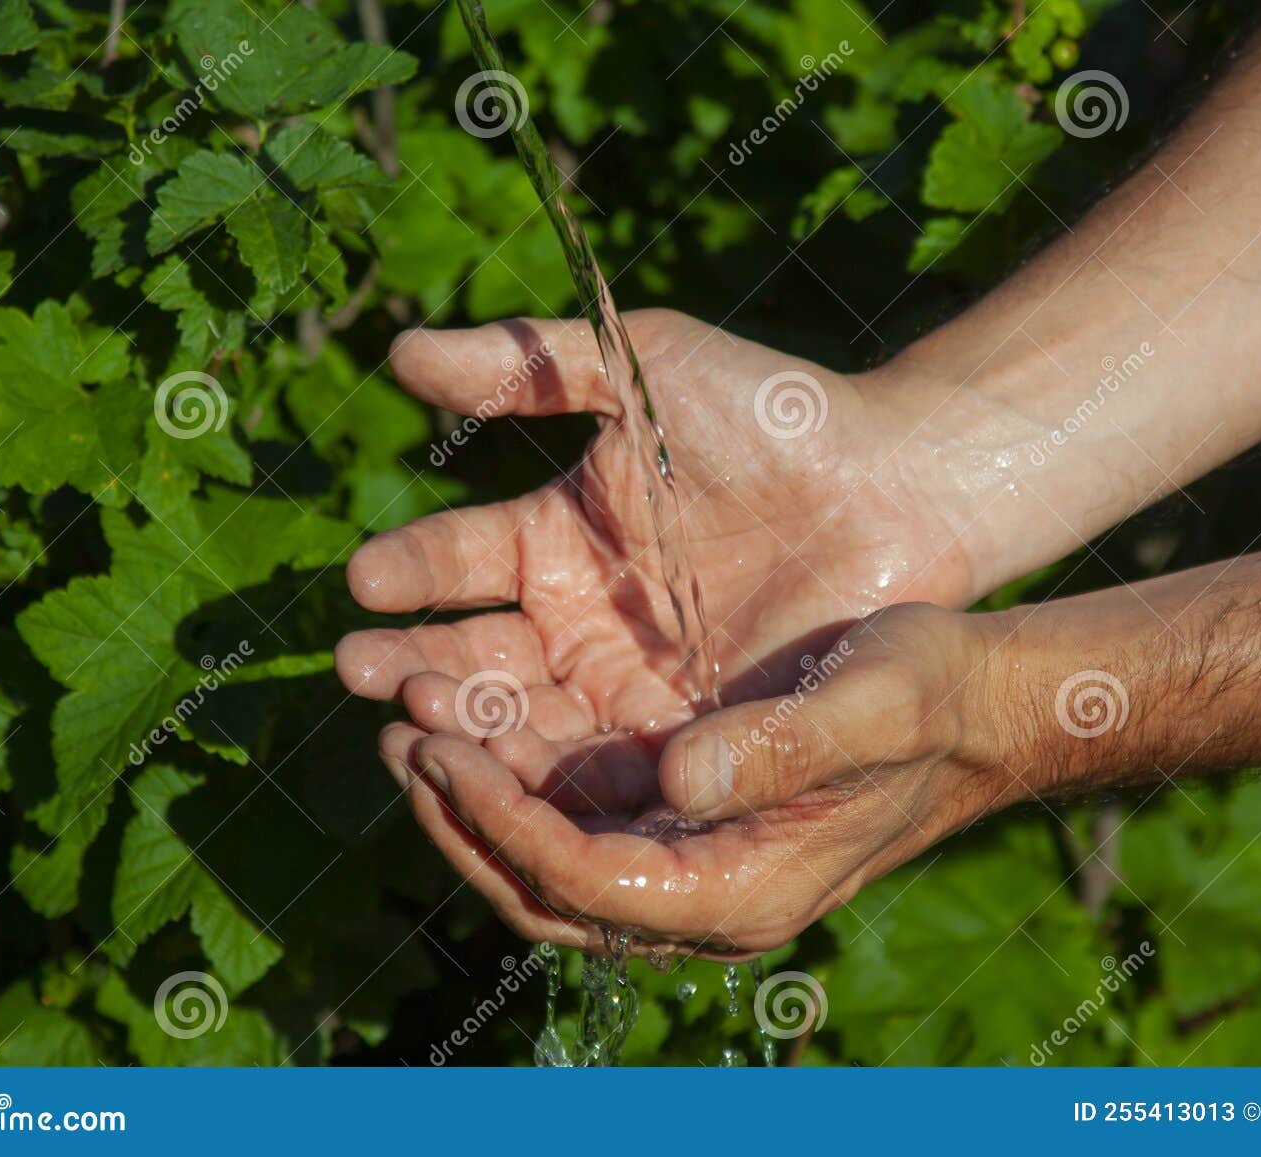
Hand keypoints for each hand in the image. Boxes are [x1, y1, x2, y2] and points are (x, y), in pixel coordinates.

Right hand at [337, 309, 981, 813]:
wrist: (897, 483)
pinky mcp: (684, 738)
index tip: (364, 580)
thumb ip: (530, 362)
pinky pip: (603, 766)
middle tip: (363, 669)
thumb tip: (396, 354)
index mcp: (556, 540)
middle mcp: (576, 623)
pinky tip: (506, 778)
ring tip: (414, 726)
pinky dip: (550, 776)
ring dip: (466, 726)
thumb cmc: (772, 413)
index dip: (409, 571)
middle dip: (411, 663)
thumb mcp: (645, 367)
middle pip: (472, 655)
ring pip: (524, 719)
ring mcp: (627, 688)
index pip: (457, 561)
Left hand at [375, 603, 1006, 956]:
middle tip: (399, 739)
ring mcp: (694, 866)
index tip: (440, 748)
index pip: (587, 881)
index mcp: (745, 888)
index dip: (503, 823)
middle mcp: (707, 895)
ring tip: (414, 724)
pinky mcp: (688, 826)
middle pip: (549, 892)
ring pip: (553, 863)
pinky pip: (582, 823)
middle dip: (465, 822)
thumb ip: (780, 749)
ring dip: (480, 804)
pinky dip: (524, 782)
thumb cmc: (932, 698)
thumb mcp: (871, 706)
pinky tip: (488, 718)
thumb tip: (674, 781)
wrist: (973, 704)